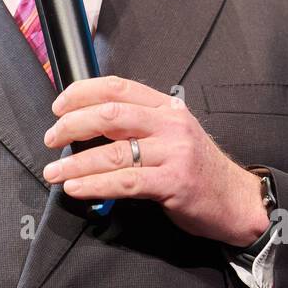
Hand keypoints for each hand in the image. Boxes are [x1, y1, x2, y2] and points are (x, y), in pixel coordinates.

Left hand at [42, 75, 270, 245]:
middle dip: (72, 125)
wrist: (236, 200)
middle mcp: (170, 124)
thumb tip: (88, 124)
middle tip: (52, 138)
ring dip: (76, 162)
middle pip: (110, 115)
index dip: (82, 92)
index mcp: (166, 107)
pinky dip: (95, 184)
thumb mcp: (172, 134)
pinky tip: (76, 188)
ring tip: (54, 171)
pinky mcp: (174, 182)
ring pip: (114, 151)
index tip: (59, 105)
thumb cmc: (198, 168)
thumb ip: (138, 125)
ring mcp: (174, 153)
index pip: (118, 87)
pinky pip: (126, 181)